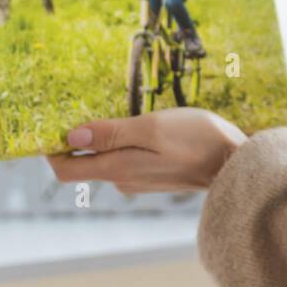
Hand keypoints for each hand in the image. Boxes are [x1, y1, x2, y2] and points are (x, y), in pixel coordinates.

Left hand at [48, 108, 245, 193]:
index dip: (51, 147)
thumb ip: (111, 133)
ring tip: (114, 109)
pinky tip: (140, 124)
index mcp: (117, 169)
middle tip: (79, 106)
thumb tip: (71, 137)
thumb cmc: (199, 140)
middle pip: (83, 163)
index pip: (65, 168)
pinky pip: (126, 159)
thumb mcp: (152, 128)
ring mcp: (139, 180)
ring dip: (103, 138)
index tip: (49, 122)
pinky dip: (124, 142)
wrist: (237, 163)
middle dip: (76, 138)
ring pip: (106, 159)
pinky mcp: (154, 176)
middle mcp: (123, 180)